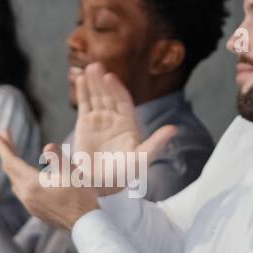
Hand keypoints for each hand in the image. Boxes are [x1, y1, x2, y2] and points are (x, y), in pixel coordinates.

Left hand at [0, 128, 97, 230]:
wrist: (85, 224)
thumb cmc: (81, 197)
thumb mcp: (72, 173)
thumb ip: (58, 157)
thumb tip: (47, 147)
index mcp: (32, 184)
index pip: (11, 161)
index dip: (3, 146)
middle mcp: (26, 195)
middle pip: (10, 170)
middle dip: (6, 151)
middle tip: (4, 135)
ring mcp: (29, 205)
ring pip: (14, 181)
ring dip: (12, 165)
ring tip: (13, 151)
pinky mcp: (35, 210)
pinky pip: (20, 190)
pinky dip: (18, 177)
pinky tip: (24, 173)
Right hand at [71, 63, 175, 196]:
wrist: (100, 184)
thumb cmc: (124, 174)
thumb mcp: (142, 159)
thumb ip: (156, 143)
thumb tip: (173, 129)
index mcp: (129, 123)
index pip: (123, 101)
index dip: (117, 89)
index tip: (110, 78)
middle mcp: (115, 118)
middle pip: (109, 95)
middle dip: (103, 81)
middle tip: (96, 67)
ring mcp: (100, 119)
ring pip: (96, 96)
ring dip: (92, 82)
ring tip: (87, 69)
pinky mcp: (85, 124)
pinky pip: (84, 104)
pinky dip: (82, 92)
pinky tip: (80, 79)